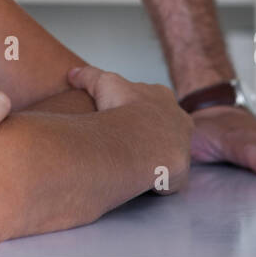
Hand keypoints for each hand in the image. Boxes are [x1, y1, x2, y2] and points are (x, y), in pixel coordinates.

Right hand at [68, 64, 192, 191]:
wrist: (141, 138)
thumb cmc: (124, 108)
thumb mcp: (103, 84)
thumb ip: (89, 76)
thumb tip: (72, 73)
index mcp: (162, 97)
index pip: (153, 102)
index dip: (138, 111)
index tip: (125, 120)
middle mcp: (178, 118)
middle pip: (165, 127)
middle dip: (150, 136)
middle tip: (129, 146)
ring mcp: (183, 145)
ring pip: (169, 152)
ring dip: (155, 158)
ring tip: (134, 166)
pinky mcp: (181, 170)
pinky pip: (171, 177)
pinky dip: (159, 180)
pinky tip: (142, 182)